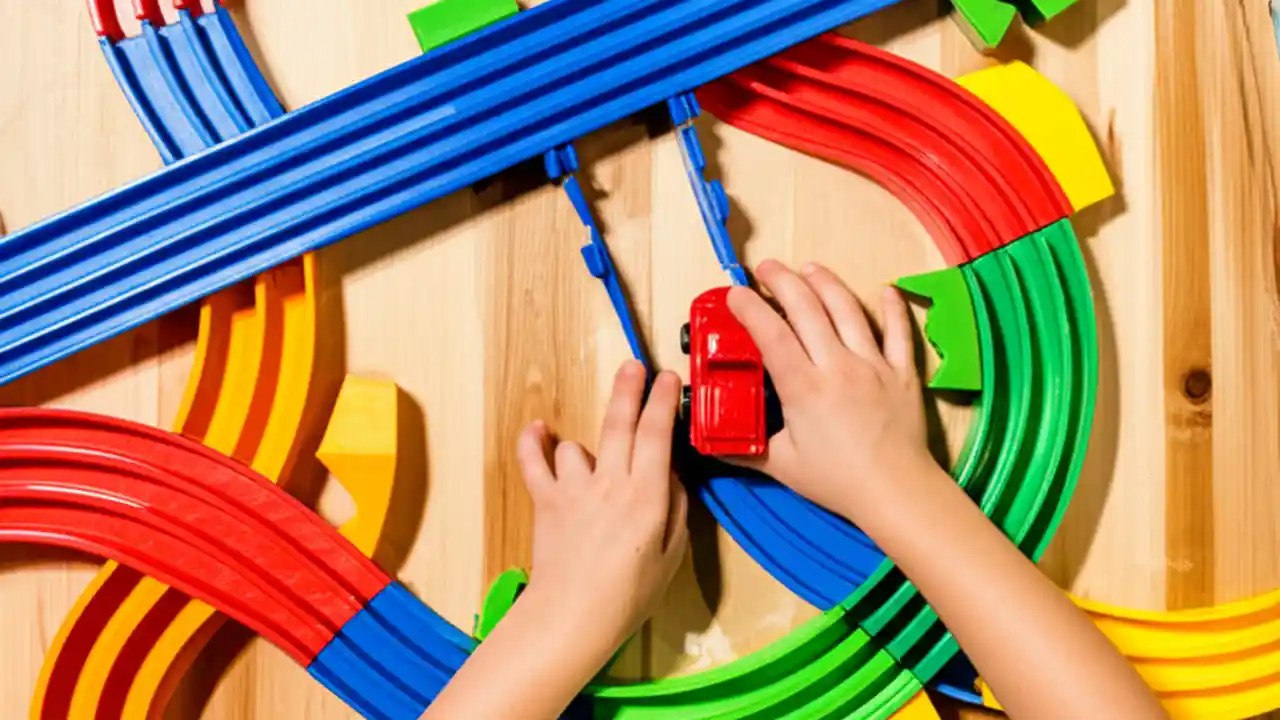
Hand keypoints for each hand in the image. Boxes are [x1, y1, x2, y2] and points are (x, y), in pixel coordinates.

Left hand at [516, 360, 688, 653]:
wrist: (572, 617)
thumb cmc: (629, 595)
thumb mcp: (671, 555)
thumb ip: (676, 509)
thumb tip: (670, 475)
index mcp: (647, 497)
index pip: (657, 435)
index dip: (663, 402)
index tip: (668, 378)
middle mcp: (611, 483)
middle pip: (619, 423)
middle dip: (629, 389)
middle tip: (635, 365)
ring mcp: (574, 489)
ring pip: (578, 447)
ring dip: (585, 450)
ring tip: (590, 469)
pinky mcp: (545, 500)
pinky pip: (533, 461)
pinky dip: (532, 443)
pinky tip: (537, 428)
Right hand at [724, 260, 936, 519]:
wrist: (896, 492)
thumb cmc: (838, 481)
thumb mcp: (782, 466)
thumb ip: (744, 449)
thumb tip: (711, 445)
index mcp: (804, 387)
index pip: (771, 334)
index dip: (750, 308)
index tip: (736, 293)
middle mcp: (838, 366)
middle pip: (807, 309)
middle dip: (783, 281)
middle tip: (766, 268)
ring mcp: (873, 365)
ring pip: (848, 310)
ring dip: (826, 283)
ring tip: (809, 269)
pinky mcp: (902, 373)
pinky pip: (899, 332)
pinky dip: (892, 308)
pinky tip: (885, 290)